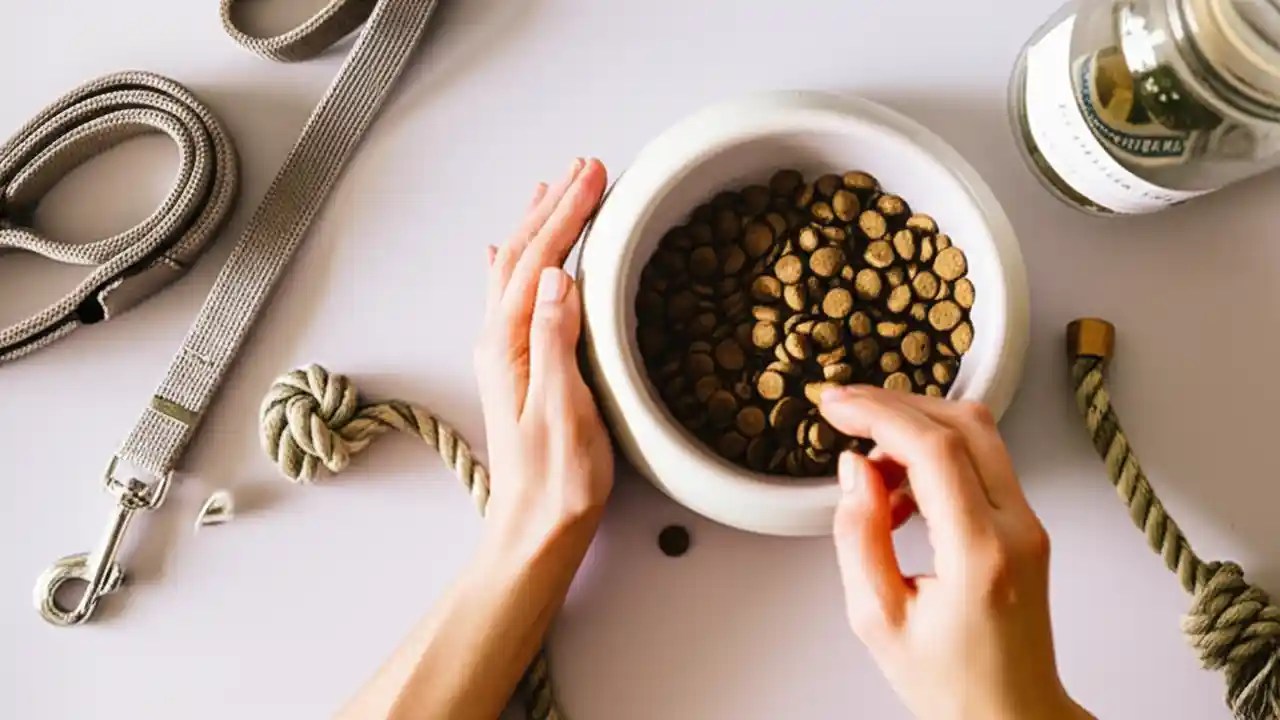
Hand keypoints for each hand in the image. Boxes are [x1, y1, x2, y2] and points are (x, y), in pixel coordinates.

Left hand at [473, 157, 613, 552]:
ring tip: (556, 191)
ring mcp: (504, 354)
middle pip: (523, 256)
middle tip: (585, 168)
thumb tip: (559, 276)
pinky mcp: (517, 367)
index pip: (540, 260)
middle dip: (554, 207)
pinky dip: (522, 263)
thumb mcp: (564, 409)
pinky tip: (516, 256)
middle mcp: (498, 341)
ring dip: (538, 227)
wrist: (535, 530)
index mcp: (509, 344)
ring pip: (516, 271)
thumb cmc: (556, 481)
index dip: (567, 214)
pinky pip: (513, 297)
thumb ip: (556, 340)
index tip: (594, 175)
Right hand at [820, 387, 1091, 719]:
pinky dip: (933, 456)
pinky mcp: (1024, 524)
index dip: (879, 414)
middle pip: (963, 424)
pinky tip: (898, 493)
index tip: (837, 406)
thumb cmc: (952, 684)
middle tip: (844, 410)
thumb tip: (855, 472)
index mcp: (981, 555)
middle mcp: (1016, 530)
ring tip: (869, 472)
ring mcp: (1028, 524)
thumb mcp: (876, 619)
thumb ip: (858, 536)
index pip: (935, 450)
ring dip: (915, 429)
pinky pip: (980, 462)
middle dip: (895, 405)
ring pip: (976, 434)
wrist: (1012, 716)